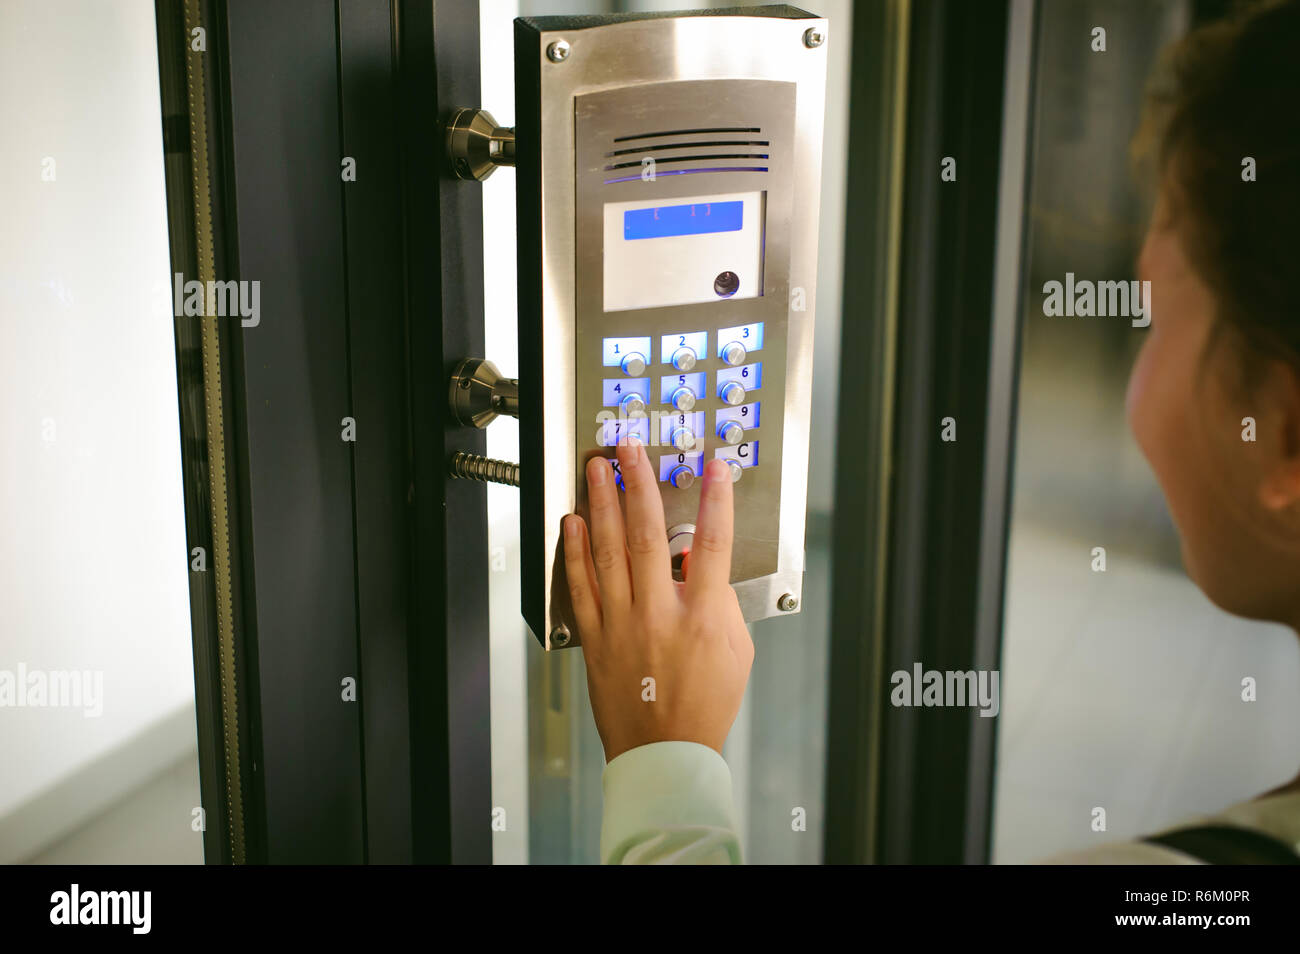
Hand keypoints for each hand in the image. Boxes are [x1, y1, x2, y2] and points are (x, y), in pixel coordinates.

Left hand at [562, 438, 754, 762]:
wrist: (664, 751)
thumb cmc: (703, 705)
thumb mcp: (736, 651)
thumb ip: (721, 602)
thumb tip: (703, 565)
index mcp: (702, 617)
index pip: (713, 545)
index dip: (715, 501)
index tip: (714, 469)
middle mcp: (659, 614)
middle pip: (646, 536)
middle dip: (639, 485)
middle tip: (630, 450)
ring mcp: (623, 624)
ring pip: (608, 552)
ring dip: (603, 505)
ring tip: (598, 471)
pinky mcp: (596, 638)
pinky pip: (581, 587)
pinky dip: (575, 552)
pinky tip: (573, 523)